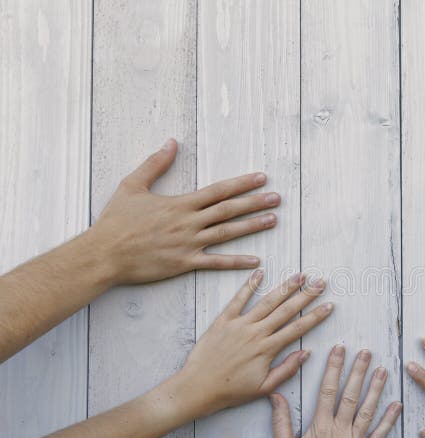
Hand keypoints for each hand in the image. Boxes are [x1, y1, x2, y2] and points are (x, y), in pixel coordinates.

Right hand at [89, 138, 281, 283]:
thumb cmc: (116, 221)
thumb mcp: (132, 185)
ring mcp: (188, 243)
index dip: (242, 183)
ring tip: (273, 220)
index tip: (262, 178)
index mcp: (180, 203)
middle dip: (255, 203)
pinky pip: (215, 263)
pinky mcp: (184, 263)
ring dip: (252, 226)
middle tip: (277, 198)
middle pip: (228, 210)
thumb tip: (172, 142)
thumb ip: (155, 164)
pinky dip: (236, 262)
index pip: (218, 190)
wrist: (103, 254)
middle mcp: (188, 222)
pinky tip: (255, 260)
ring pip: (227, 233)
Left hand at [173, 270, 332, 417]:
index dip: (316, 316)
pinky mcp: (223, 321)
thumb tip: (306, 353)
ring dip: (285, 287)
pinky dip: (249, 285)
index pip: (298, 328)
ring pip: (267, 302)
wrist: (197, 388)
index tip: (329, 305)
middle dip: (306, 295)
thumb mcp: (263, 388)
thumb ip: (286, 370)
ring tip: (300, 275)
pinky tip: (260, 272)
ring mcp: (239, 325)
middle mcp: (256, 333)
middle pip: (286, 310)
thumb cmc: (230, 392)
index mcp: (267, 349)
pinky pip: (238, 299)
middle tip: (321, 282)